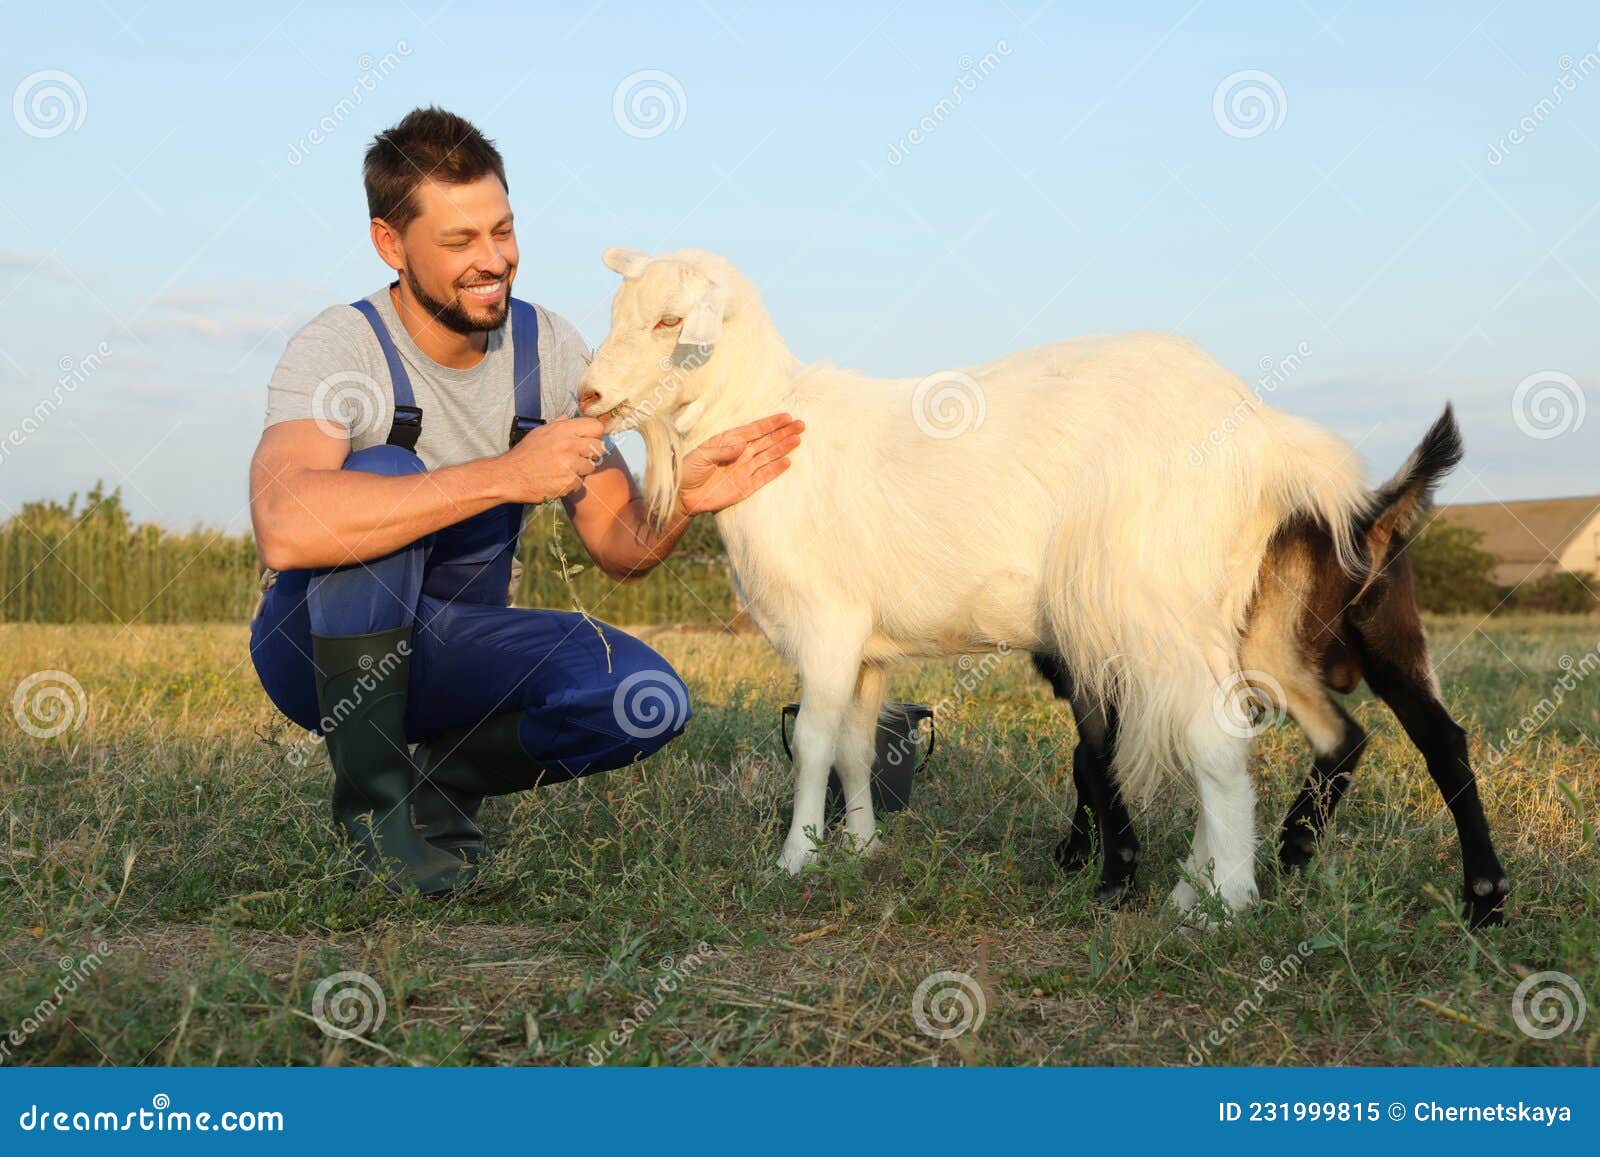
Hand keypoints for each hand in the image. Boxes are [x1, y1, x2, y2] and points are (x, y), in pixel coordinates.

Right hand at [499, 417, 607, 503]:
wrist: (509, 476)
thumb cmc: (525, 454)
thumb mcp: (540, 432)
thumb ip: (558, 425)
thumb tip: (568, 417)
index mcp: (564, 429)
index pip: (596, 427)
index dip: (594, 435)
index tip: (588, 441)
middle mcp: (569, 445)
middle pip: (600, 447)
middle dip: (591, 454)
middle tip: (578, 458)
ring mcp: (570, 464)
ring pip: (591, 467)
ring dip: (580, 470)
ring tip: (563, 470)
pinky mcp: (568, 482)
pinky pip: (580, 483)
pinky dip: (570, 484)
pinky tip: (557, 480)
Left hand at [677, 412, 804, 515]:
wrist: (683, 495)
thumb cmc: (688, 470)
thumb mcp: (701, 456)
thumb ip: (722, 451)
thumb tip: (742, 447)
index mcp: (729, 441)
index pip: (754, 430)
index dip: (770, 423)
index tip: (786, 417)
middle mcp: (740, 453)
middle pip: (766, 441)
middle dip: (783, 433)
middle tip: (801, 425)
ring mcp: (744, 469)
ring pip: (768, 456)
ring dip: (783, 448)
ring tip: (797, 439)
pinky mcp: (745, 486)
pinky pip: (763, 477)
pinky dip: (775, 470)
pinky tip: (787, 462)